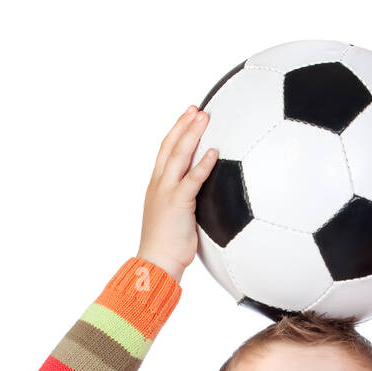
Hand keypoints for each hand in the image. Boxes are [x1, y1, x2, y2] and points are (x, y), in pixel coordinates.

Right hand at [136, 105, 217, 283]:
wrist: (157, 261)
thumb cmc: (168, 245)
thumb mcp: (174, 216)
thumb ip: (185, 200)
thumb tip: (201, 195)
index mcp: (157, 185)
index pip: (165, 151)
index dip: (176, 131)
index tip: (188, 115)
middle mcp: (159, 184)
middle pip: (170, 146)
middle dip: (184, 125)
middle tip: (197, 109)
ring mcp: (167, 192)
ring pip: (178, 156)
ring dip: (192, 135)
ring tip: (204, 118)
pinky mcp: (178, 203)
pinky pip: (192, 180)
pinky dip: (202, 164)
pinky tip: (214, 152)